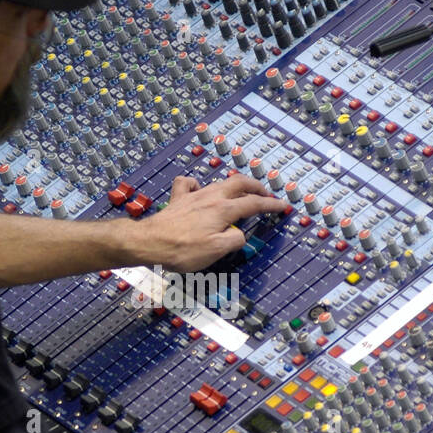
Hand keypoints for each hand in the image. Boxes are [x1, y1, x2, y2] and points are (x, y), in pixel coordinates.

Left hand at [127, 174, 286, 271]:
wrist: (150, 242)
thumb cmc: (182, 249)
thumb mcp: (216, 250)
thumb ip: (234, 239)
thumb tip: (239, 233)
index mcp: (223, 209)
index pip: (254, 204)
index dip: (271, 204)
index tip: (282, 205)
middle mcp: (210, 197)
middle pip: (240, 183)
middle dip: (257, 186)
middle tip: (266, 193)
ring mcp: (194, 195)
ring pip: (219, 182)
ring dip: (235, 185)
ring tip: (242, 192)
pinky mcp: (179, 199)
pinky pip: (189, 184)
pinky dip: (198, 184)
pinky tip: (199, 191)